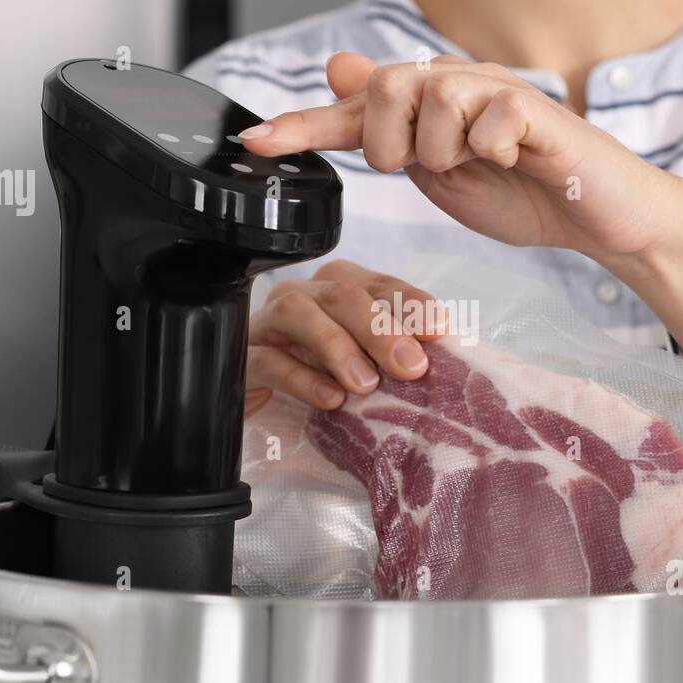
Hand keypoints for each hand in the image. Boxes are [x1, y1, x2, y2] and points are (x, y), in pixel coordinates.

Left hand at [242, 52, 682, 385]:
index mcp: (428, 106)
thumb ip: (390, 133)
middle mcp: (457, 85)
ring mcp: (496, 92)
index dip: (301, 125)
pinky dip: (494, 150)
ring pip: (430, 98)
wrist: (599, 218)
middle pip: (384, 86)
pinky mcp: (536, 110)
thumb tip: (338, 71)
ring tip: (480, 164)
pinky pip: (487, 119)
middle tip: (423, 168)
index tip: (254, 143)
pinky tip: (517, 158)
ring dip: (445, 151)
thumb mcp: (441, 174)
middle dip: (389, 142)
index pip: (354, 109)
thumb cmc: (524, 195)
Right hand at [244, 260, 447, 417]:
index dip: (410, 303)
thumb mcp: (361, 362)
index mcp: (336, 288)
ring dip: (337, 346)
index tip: (438, 330)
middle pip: (341, 293)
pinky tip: (329, 398)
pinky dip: (302, 379)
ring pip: (298, 313)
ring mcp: (267, 324)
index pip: (378, 284)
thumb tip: (439, 364)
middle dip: (380, 329)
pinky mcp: (243, 358)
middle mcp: (302, 296)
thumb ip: (392, 355)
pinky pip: (269, 360)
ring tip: (365, 384)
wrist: (256, 399)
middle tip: (410, 367)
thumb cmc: (316, 376)